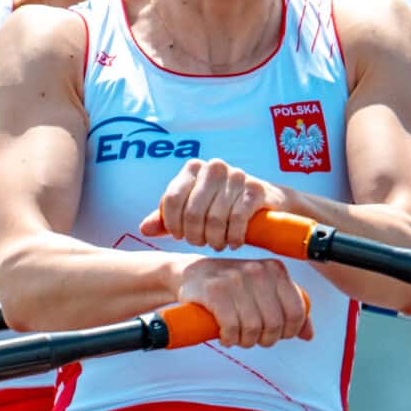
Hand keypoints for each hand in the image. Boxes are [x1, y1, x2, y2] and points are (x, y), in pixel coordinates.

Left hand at [140, 158, 282, 251]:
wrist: (265, 203)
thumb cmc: (222, 207)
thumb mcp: (192, 211)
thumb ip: (167, 220)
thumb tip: (144, 229)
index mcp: (193, 168)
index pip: (172, 200)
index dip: (173, 225)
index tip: (180, 237)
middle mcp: (213, 167)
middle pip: (192, 213)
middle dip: (195, 236)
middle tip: (202, 243)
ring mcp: (236, 175)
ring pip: (215, 219)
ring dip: (215, 240)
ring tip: (218, 243)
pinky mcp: (255, 189)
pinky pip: (237, 220)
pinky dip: (234, 237)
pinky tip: (234, 242)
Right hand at [174, 257, 312, 347]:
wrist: (191, 273)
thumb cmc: (231, 286)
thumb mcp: (263, 291)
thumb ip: (288, 308)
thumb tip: (308, 335)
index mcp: (275, 269)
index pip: (296, 311)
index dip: (288, 332)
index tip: (275, 336)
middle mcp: (257, 270)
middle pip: (275, 323)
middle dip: (265, 339)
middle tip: (253, 339)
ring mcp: (235, 279)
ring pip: (253, 327)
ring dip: (245, 341)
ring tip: (238, 338)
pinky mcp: (214, 290)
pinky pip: (231, 327)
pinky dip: (230, 338)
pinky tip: (225, 336)